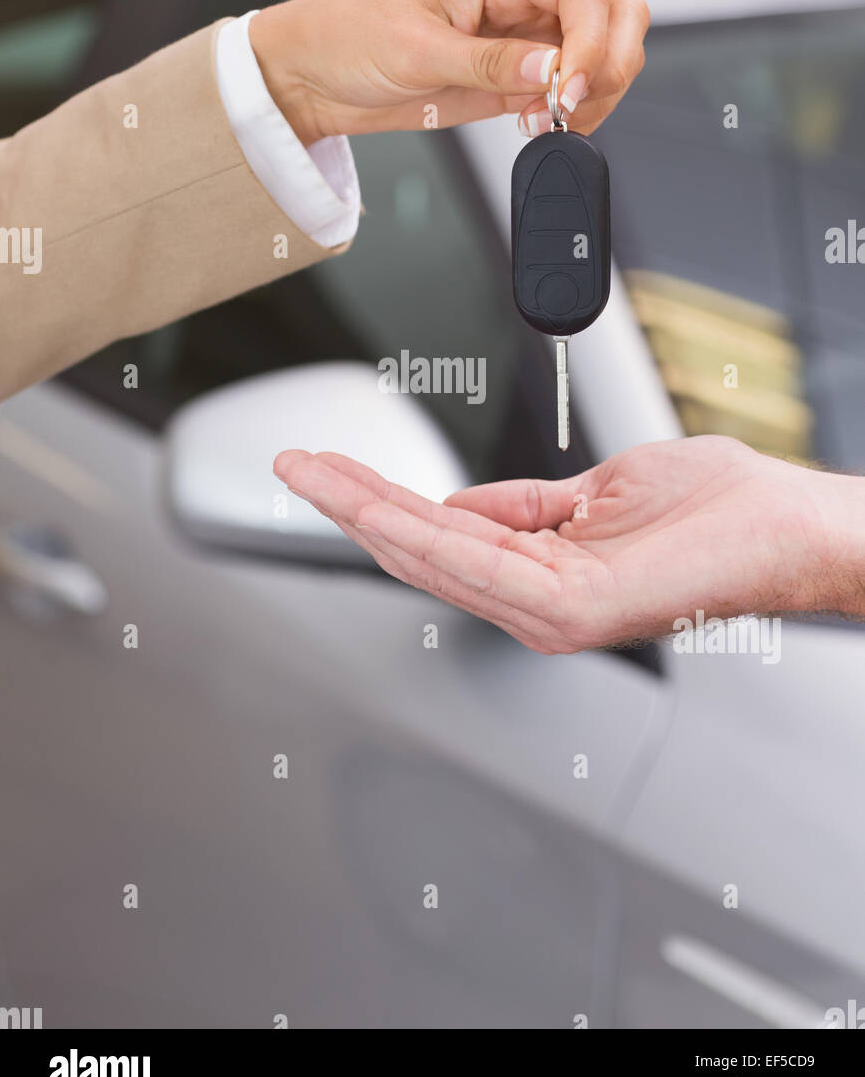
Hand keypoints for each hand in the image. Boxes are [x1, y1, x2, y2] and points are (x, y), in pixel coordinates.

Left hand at [249, 0, 649, 145]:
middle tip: (571, 106)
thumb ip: (490, 62)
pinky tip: (538, 124)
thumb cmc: (352, 37)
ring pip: (605, 52)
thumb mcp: (417, 51)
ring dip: (596, 92)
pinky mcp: (518, 72)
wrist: (319, 73)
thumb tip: (551, 68)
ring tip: (546, 120)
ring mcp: (526, 34)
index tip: (570, 88)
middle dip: (611, 63)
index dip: (594, 41)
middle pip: (615, 13)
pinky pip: (573, 86)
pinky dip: (574, 111)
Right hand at [273, 437, 864, 653]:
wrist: (782, 524)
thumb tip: (459, 502)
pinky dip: (416, 528)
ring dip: (363, 510)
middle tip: (294, 463)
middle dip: (349, 503)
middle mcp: (534, 605)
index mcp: (538, 579)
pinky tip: (372, 502)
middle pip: (419, 551)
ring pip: (432, 557)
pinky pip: (475, 562)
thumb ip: (523, 505)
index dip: (375, 500)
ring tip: (312, 471)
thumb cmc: (712, 511)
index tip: (326, 465)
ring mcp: (550, 613)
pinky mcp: (571, 609)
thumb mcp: (593, 492)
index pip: (437, 539)